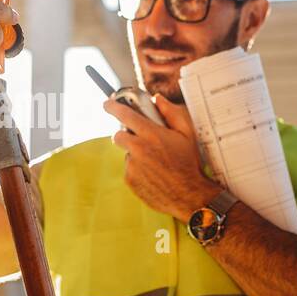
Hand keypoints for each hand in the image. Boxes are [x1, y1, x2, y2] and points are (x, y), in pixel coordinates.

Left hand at [107, 94, 219, 218]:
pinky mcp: (130, 179)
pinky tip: (153, 174)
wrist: (188, 195)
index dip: (113, 107)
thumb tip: (158, 99)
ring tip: (154, 162)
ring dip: (135, 154)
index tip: (107, 103)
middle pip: (118, 135)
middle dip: (126, 134)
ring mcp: (132, 165)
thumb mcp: (187, 134)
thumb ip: (172, 113)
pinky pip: (129, 169)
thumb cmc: (189, 163)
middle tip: (139, 139)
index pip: (126, 115)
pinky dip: (137, 169)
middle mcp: (138, 149)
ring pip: (126, 153)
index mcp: (152, 134)